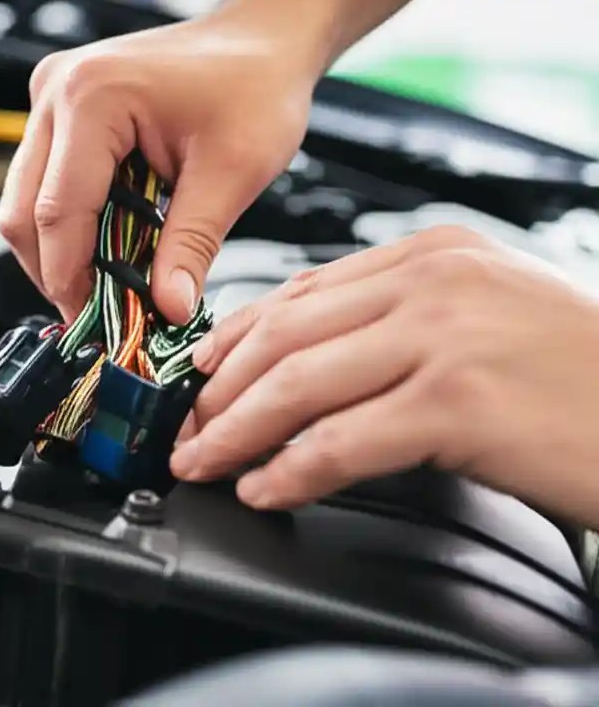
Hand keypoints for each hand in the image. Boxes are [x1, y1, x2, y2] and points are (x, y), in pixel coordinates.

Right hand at [0, 8, 319, 323]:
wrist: (263, 39)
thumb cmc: (254, 80)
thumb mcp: (235, 170)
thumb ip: (193, 245)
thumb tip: (168, 307)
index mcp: (92, 97)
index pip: (58, 214)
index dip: (71, 280)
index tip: (94, 325)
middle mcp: (57, 92)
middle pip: (24, 213)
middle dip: (57, 272)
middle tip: (98, 315)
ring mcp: (52, 99)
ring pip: (25, 202)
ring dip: (60, 250)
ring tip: (108, 284)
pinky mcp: (60, 113)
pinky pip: (44, 183)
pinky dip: (71, 224)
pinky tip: (107, 246)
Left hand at [171, 225, 598, 528]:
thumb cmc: (580, 374)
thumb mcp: (486, 315)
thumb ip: (400, 319)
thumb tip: (307, 359)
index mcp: (433, 255)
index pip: (301, 291)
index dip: (234, 339)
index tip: (198, 376)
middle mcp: (433, 283)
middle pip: (285, 335)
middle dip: (218, 390)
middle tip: (184, 431)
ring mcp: (444, 338)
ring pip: (298, 385)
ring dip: (235, 431)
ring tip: (203, 462)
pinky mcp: (458, 403)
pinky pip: (342, 441)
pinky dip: (290, 470)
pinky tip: (265, 487)